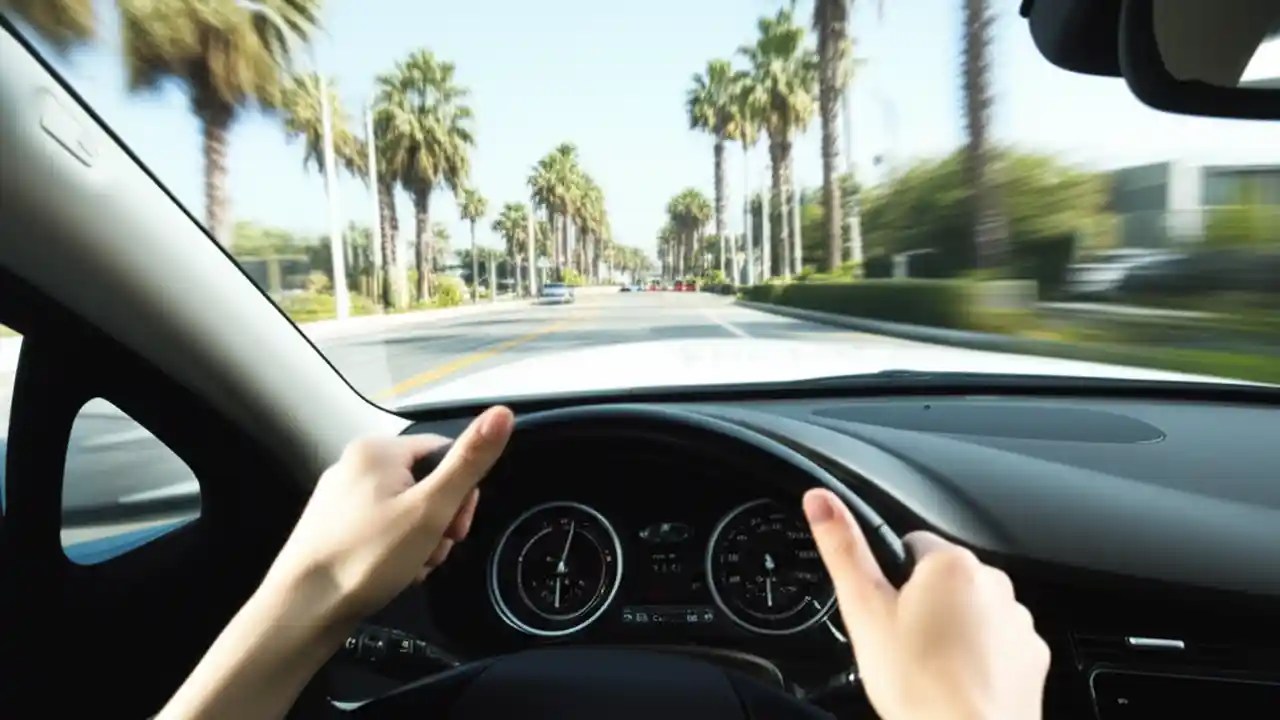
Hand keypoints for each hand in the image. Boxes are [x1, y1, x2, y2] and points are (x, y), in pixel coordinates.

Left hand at [265, 405, 514, 627]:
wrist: (303, 609)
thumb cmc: (369, 556)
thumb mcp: (431, 509)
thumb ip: (469, 462)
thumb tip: (503, 412)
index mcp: (379, 450)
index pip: (445, 453)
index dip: (462, 493)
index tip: (456, 529)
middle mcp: (354, 464)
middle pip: (425, 483)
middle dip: (440, 521)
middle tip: (433, 551)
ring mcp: (339, 497)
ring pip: (404, 510)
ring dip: (421, 539)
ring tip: (411, 566)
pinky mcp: (331, 526)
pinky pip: (381, 528)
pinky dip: (395, 548)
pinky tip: (392, 571)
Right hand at [803, 489, 1049, 719]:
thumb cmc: (918, 684)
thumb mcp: (864, 611)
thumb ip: (843, 548)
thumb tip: (820, 499)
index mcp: (951, 564)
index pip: (910, 546)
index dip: (889, 581)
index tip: (885, 615)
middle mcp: (994, 583)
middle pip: (942, 580)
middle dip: (922, 606)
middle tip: (902, 647)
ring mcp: (1018, 621)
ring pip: (971, 612)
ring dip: (952, 631)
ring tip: (930, 670)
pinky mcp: (1032, 656)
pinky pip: (998, 644)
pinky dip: (980, 659)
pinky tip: (958, 684)